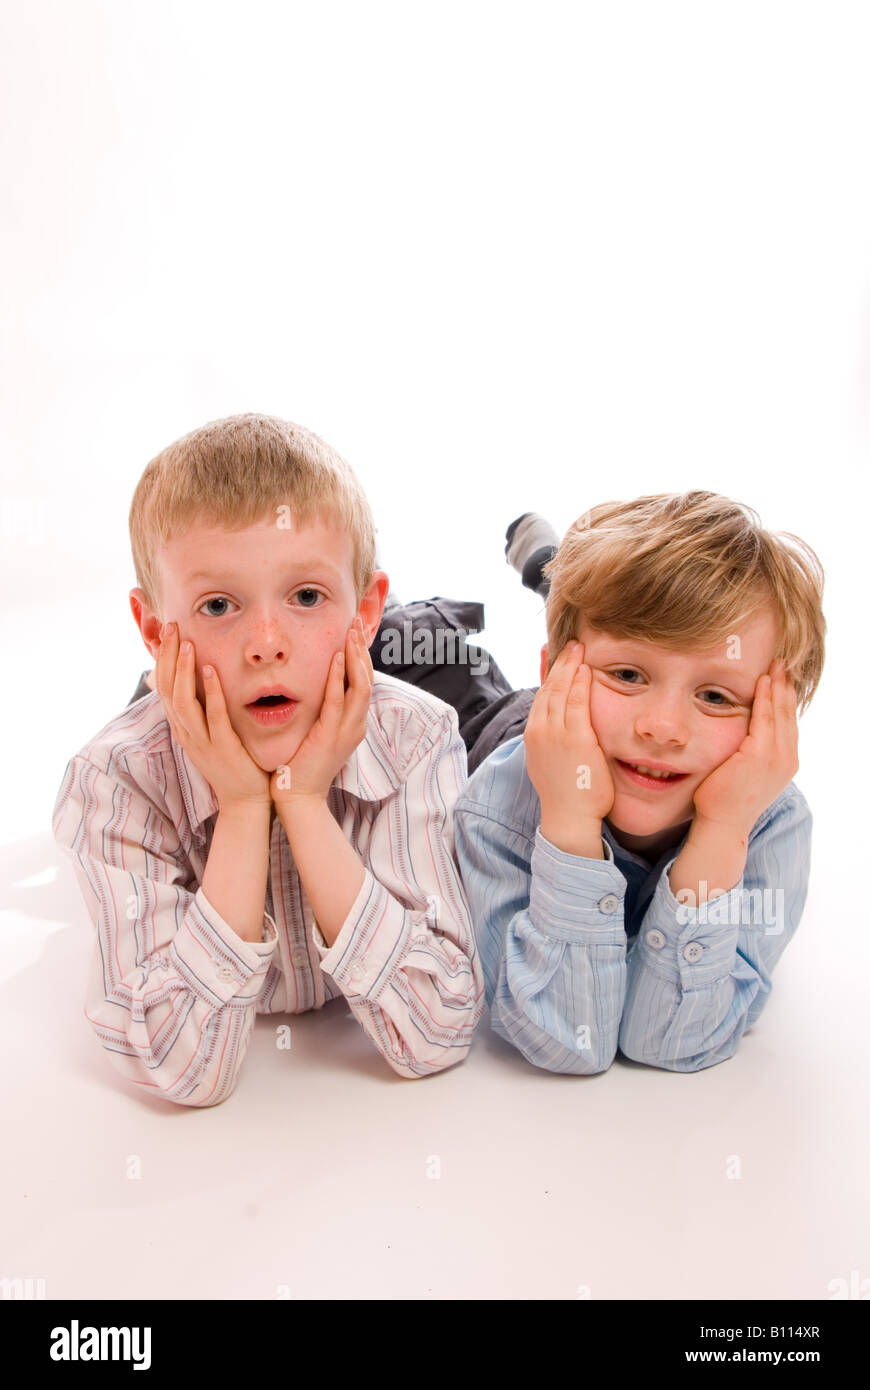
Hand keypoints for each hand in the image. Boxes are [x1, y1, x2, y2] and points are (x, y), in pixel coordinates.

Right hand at [154, 622, 270, 812]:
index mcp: (182, 728)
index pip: (163, 687)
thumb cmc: (233, 763)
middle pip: (167, 690)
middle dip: (166, 657)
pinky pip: (214, 717)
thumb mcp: (210, 733)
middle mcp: (186, 733)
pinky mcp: (223, 748)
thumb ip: (202, 709)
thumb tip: (197, 682)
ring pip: (183, 702)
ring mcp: (202, 742)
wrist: (245, 802)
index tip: (166, 632)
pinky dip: (211, 693)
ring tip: (186, 644)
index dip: (162, 658)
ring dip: (183, 671)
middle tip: (171, 627)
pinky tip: (212, 671)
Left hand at [270, 614, 373, 808]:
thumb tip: (316, 689)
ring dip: (356, 657)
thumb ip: (322, 711)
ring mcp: (347, 731)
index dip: (361, 656)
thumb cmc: (301, 766)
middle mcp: (356, 725)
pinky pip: (338, 701)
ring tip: (351, 632)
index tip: (354, 631)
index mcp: (354, 723)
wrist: (299, 798)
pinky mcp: (331, 736)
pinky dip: (339, 678)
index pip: (363, 682)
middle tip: (357, 622)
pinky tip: (337, 658)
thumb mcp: (317, 733)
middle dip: (362, 648)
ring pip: (360, 686)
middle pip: (367, 679)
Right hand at [525, 640, 614, 831]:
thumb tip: (563, 728)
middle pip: (548, 688)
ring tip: (579, 649)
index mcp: (533, 736)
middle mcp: (539, 731)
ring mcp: (555, 734)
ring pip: (560, 690)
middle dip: (560, 663)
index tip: (555, 657)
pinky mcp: (575, 738)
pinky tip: (585, 669)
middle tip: (571, 645)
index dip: (548, 674)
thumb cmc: (567, 794)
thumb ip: (556, 740)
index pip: (540, 697)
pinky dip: (580, 683)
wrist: (568, 817)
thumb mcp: (552, 761)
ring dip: (570, 666)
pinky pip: (577, 702)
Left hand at [691, 658, 798, 834]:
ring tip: (776, 665)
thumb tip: (742, 737)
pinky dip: (765, 698)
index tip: (781, 677)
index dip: (785, 698)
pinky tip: (763, 681)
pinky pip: (765, 718)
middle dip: (786, 686)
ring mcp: (776, 758)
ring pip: (780, 712)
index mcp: (784, 761)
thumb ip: (750, 752)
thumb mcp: (745, 771)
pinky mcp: (760, 755)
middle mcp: (786, 758)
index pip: (787, 722)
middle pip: (788, 713)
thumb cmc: (725, 800)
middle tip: (782, 662)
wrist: (722, 823)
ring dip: (778, 686)